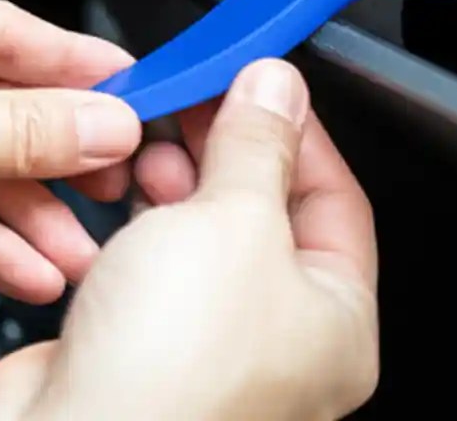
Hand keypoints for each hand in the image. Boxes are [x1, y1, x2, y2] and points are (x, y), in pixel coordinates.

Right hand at [0, 60, 379, 420]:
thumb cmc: (169, 377)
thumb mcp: (234, 222)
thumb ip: (257, 146)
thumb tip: (275, 89)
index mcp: (335, 323)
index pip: (335, 197)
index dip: (296, 128)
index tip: (259, 78)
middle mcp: (277, 340)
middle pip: (267, 212)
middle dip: (230, 148)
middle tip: (199, 95)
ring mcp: (206, 344)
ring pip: (204, 234)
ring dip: (179, 179)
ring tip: (153, 141)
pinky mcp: (143, 342)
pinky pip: (152, 262)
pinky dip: (139, 221)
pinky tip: (121, 192)